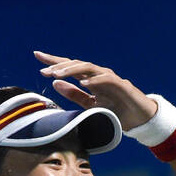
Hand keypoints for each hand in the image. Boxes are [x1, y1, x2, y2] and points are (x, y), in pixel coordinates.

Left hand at [33, 50, 158, 131]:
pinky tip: (83, 82)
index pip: (69, 67)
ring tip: (58, 74)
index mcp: (89, 79)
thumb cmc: (116, 111)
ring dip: (72, 70)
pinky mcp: (121, 85)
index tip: (37, 56)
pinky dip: (94, 80)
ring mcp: (109, 78)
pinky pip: (106, 79)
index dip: (53, 61)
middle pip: (75, 64)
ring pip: (88, 68)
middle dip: (59, 65)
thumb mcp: (90, 105)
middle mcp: (97, 75)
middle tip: (44, 70)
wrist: (139, 119)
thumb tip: (55, 83)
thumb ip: (74, 95)